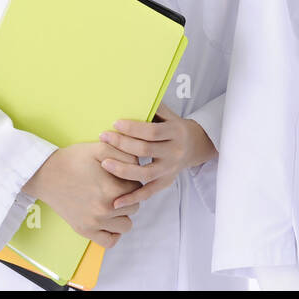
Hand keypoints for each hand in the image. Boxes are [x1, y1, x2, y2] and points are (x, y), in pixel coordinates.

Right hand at [21, 141, 140, 247]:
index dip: (132, 180)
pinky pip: (110, 241)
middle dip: (129, 197)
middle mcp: (105, 210)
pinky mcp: (84, 231)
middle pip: (135, 206)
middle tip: (115, 188)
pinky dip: (113, 232)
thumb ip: (126, 153)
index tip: (121, 177)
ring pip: (126, 225)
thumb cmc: (74, 159)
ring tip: (111, 202)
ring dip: (122, 214)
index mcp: (113, 189)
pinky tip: (108, 220)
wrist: (46, 173)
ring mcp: (94, 223)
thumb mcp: (101, 147)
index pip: (138, 188)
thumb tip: (140, 164)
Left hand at [98, 103, 215, 209]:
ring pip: (144, 173)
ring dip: (122, 169)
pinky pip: (148, 192)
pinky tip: (116, 201)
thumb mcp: (169, 115)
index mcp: (175, 132)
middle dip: (122, 144)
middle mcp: (174, 152)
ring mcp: (170, 169)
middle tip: (103, 137)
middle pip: (145, 150)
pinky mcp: (166, 182)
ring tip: (104, 163)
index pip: (152, 132)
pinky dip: (132, 197)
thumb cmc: (174, 127)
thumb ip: (153, 108)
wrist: (195, 145)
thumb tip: (131, 97)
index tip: (115, 123)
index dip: (132, 128)